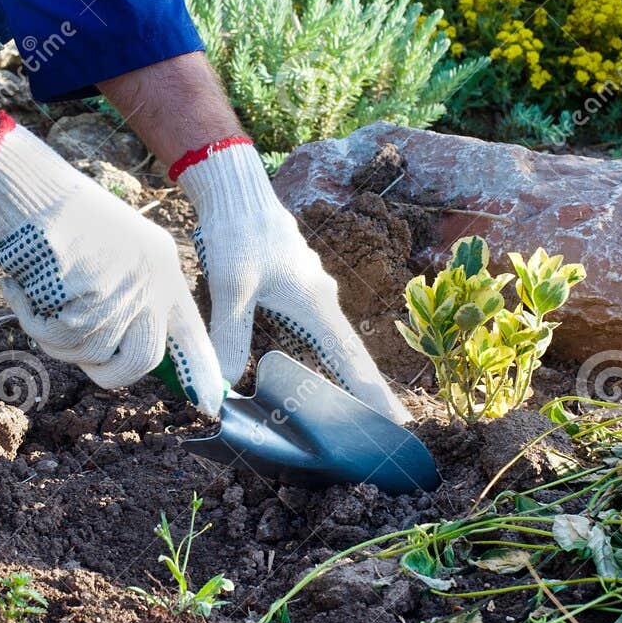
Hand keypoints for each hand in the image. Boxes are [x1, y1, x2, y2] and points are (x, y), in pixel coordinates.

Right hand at [0, 116, 222, 413]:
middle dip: (106, 373)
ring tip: (32, 300)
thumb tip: (118, 356)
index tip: (210, 404)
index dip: (200, 371)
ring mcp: (125, 286)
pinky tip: (17, 288)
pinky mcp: (93, 292)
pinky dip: (30, 319)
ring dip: (50, 337)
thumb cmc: (57, 218)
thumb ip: (127, 297)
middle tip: (71, 350)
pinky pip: (58, 335)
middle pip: (143, 360)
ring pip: (89, 351)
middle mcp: (153, 278)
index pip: (191, 330)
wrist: (29, 186)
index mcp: (162, 267)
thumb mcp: (112, 252)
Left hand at [176, 138, 410, 423]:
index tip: (398, 424)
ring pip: (332, 342)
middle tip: (385, 429)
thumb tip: (224, 388)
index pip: (352, 360)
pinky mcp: (295, 285)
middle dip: (365, 393)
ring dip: (342, 375)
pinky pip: (315, 328)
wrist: (237, 193)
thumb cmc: (239, 235)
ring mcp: (311, 292)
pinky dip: (320, 354)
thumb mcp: (231, 288)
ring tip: (351, 409)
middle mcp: (322, 301)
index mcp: (316, 305)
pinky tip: (312, 367)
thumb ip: (231, 336)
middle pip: (349, 356)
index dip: (373, 395)